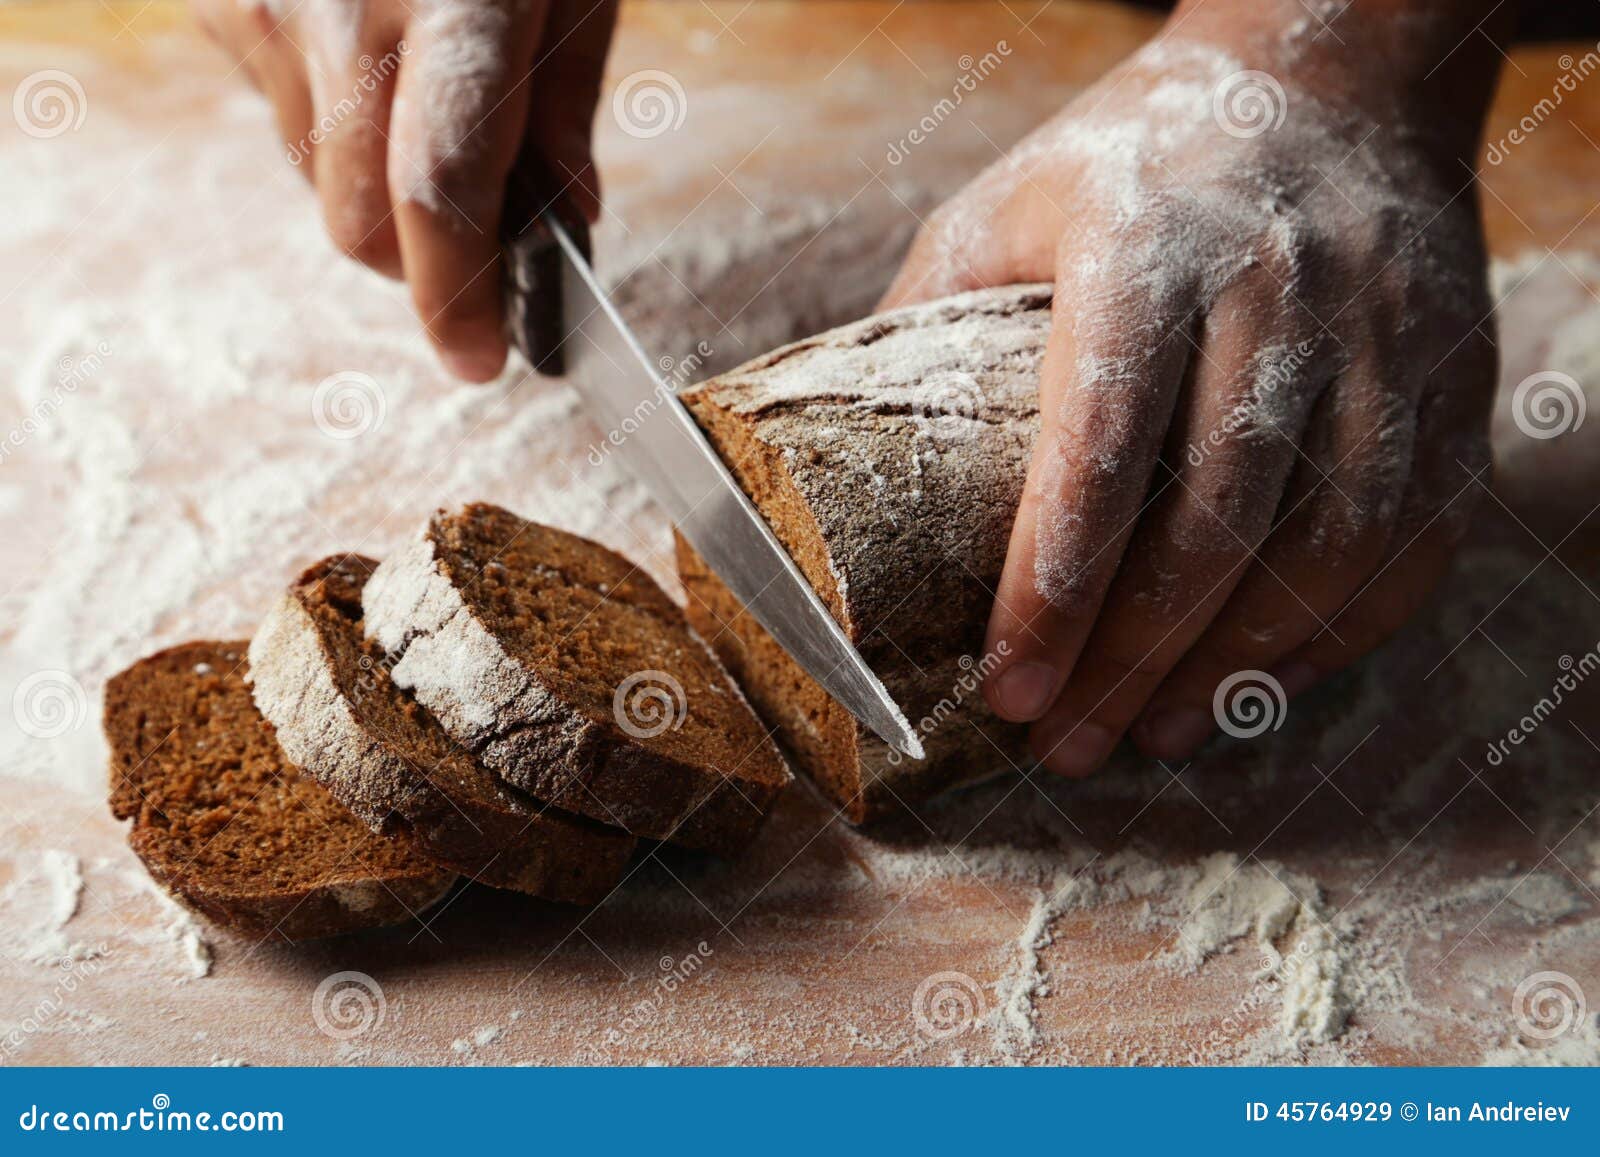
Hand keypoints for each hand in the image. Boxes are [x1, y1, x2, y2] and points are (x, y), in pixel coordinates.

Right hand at [192, 0, 616, 380]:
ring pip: (315, 184)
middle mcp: (344, 13)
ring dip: (377, 191)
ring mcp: (268, 5)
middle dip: (421, 263)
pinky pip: (279, 119)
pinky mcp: (223, 2)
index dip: (457, 301)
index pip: (438, 197)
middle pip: (360, 223)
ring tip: (429, 108)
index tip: (482, 360)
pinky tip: (373, 63)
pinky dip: (333, 129)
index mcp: (457, 8)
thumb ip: (563, 119)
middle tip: (483, 245)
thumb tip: (562, 227)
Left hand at [881, 0, 1506, 775]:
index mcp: (1146, 246)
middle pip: (1213, 521)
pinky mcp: (1449, 379)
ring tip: (1150, 735)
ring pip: (1324, 544)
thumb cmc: (1143, 155)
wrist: (1338, 78)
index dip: (1051, 586)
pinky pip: (1412, 536)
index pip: (1100, 446)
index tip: (1004, 686)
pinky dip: (1335, 633)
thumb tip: (835, 456)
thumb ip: (928, 319)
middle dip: (1130, 660)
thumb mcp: (1008, 201)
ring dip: (1233, 667)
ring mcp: (1380, 338)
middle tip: (1062, 743)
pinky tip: (1254, 684)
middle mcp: (1276, 291)